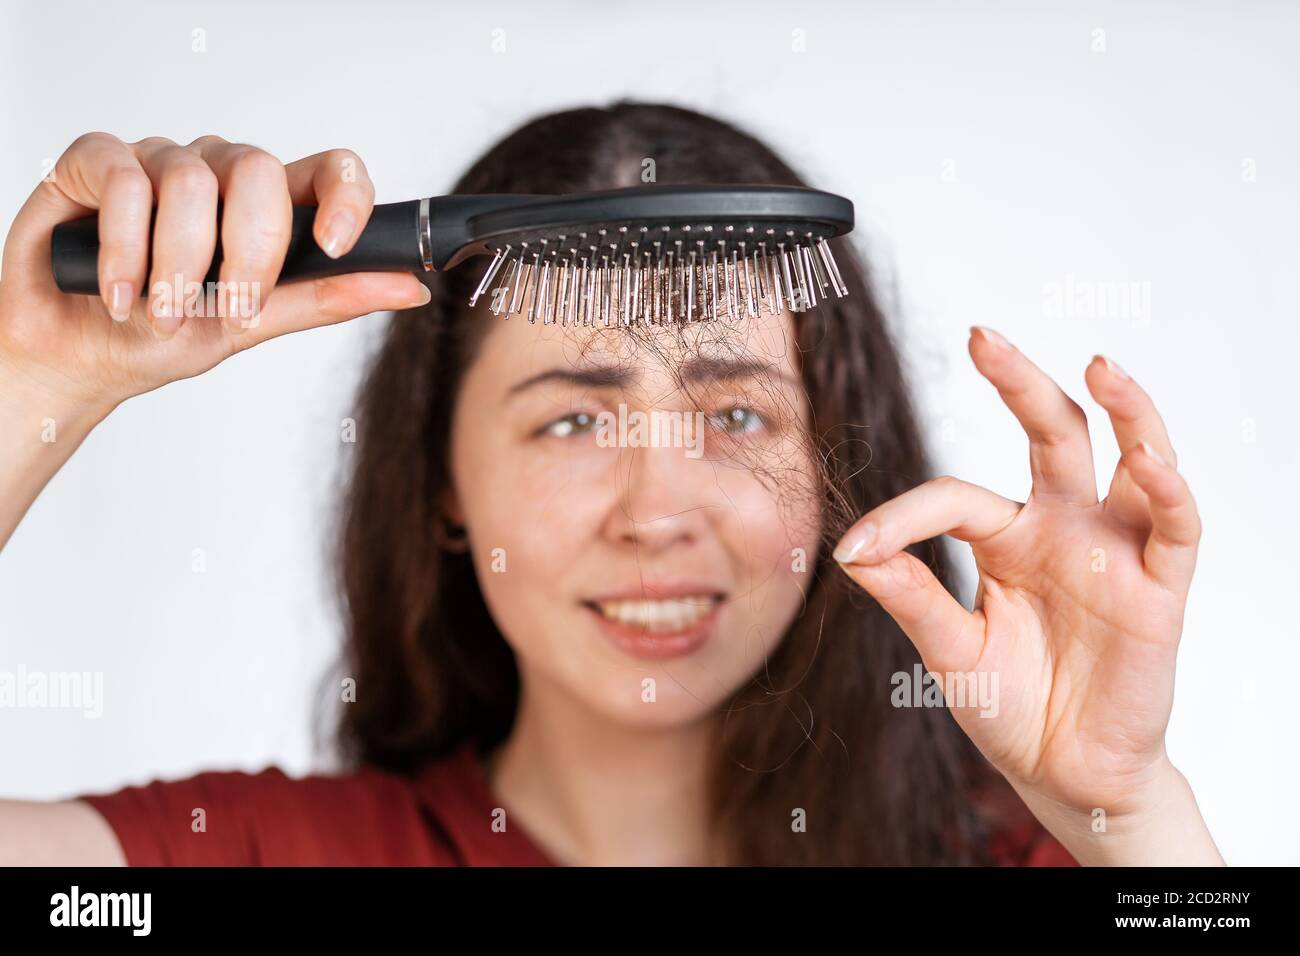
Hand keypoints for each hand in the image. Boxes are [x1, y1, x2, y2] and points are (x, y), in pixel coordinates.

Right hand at [0, 132, 429, 413]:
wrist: (79, 357)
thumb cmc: (163, 338)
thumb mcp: (254, 324)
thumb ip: (328, 298)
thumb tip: (410, 288)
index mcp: (268, 208)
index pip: (329, 170)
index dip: (344, 194)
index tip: (335, 243)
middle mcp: (219, 174)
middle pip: (259, 170)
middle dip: (248, 251)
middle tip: (228, 310)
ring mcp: (159, 162)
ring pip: (191, 178)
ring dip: (177, 264)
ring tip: (158, 314)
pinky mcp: (96, 160)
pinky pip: (125, 180)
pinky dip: (123, 247)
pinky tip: (117, 291)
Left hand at [834, 326, 1220, 864]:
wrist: (1064, 772)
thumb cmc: (1012, 705)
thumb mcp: (951, 650)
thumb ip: (912, 598)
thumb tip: (850, 551)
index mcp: (1006, 537)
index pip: (954, 497)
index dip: (902, 517)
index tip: (854, 550)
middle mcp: (1061, 526)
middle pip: (1051, 432)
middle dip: (1019, 380)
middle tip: (981, 335)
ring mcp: (1113, 549)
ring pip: (1128, 457)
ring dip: (1125, 409)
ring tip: (1099, 366)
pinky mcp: (1160, 586)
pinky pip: (1174, 526)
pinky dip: (1167, 491)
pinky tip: (1149, 462)